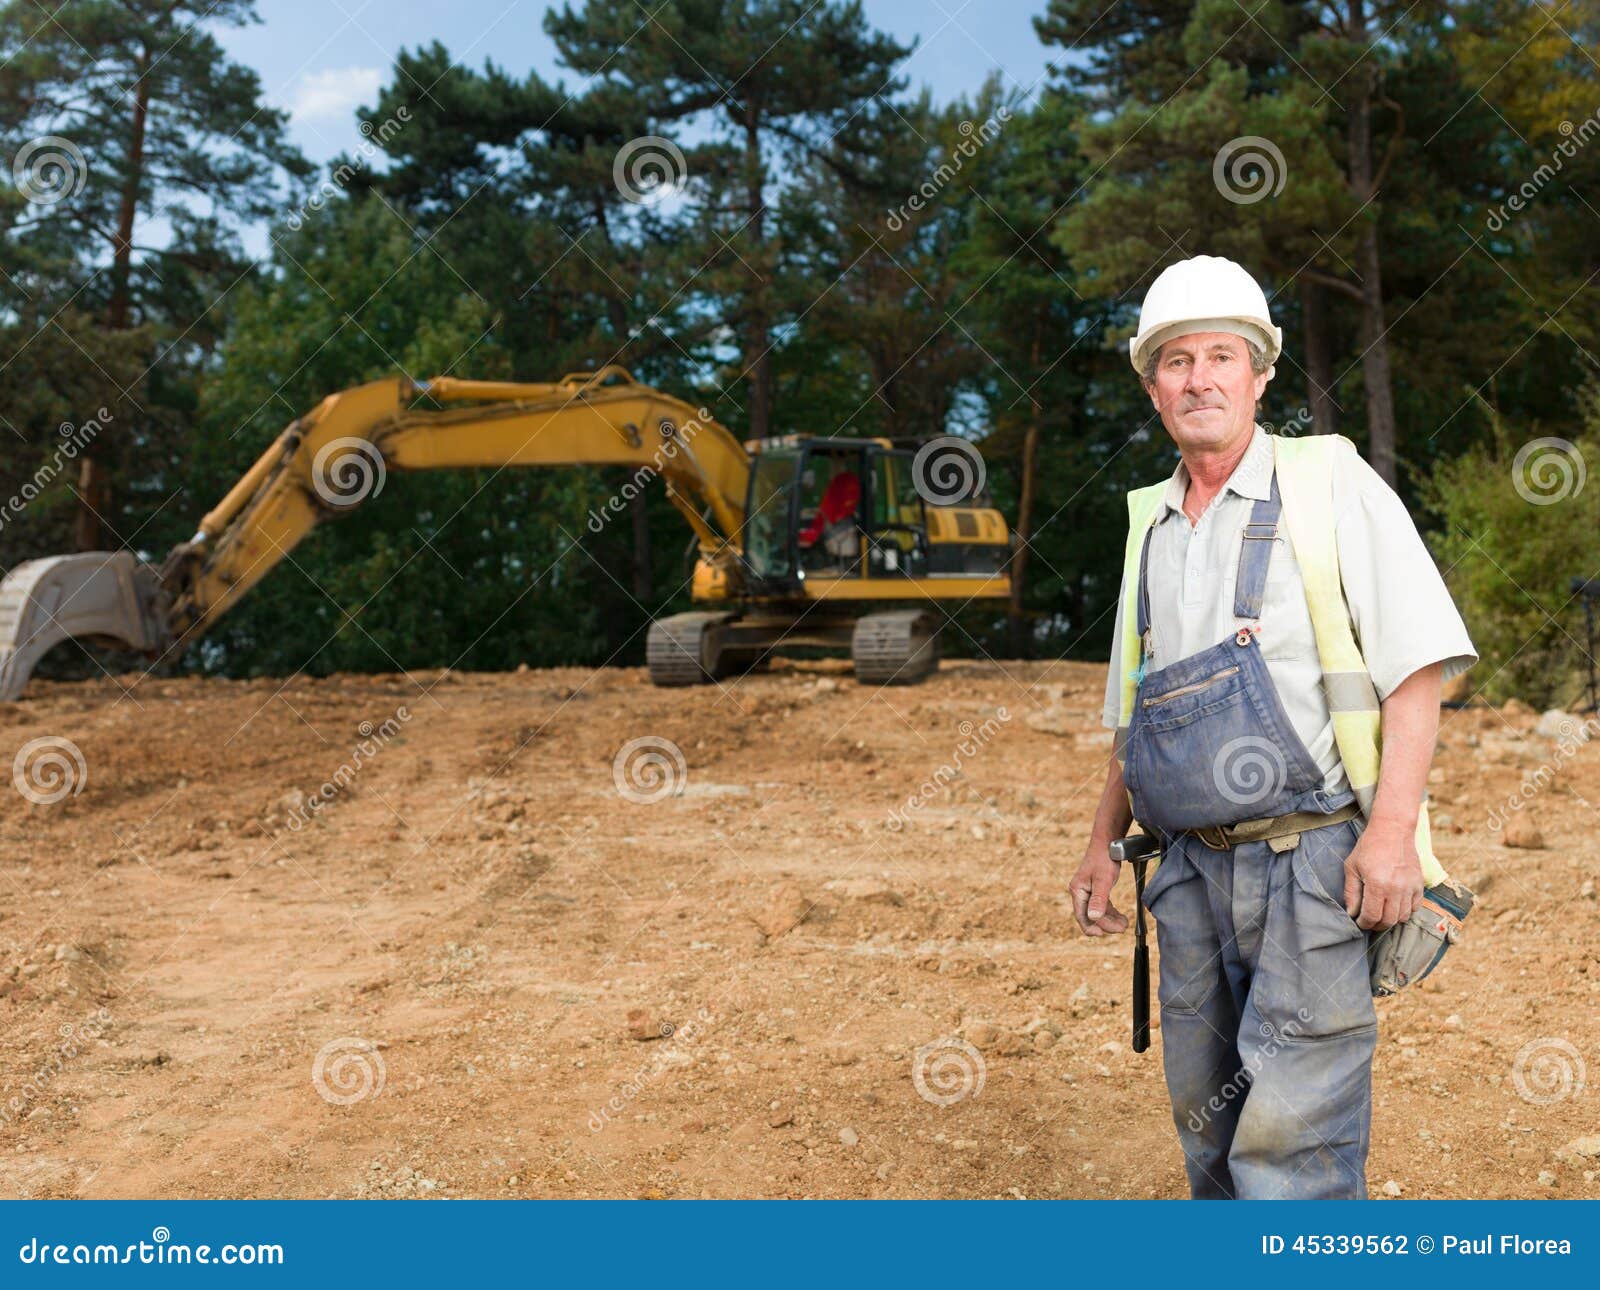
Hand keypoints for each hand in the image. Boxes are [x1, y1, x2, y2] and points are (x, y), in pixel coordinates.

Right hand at [1070, 845, 1129, 936]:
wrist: (1109, 843)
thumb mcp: (1103, 880)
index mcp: (1077, 891)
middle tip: (1122, 928)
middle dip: (1106, 925)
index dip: (1093, 927)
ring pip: (1098, 913)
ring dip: (1110, 920)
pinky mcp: (1097, 890)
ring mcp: (1088, 892)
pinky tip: (1122, 918)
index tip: (1105, 934)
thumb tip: (1094, 918)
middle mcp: (1080, 893)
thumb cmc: (1104, 859)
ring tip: (1124, 925)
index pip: (1082, 916)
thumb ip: (1099, 900)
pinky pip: (1103, 907)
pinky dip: (1112, 913)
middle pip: (1090, 917)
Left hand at [1343, 817, 1423, 931]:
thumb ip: (1351, 892)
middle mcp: (1396, 888)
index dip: (1364, 923)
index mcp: (1377, 884)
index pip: (1372, 916)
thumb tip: (1351, 913)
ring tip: (1381, 914)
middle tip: (1369, 921)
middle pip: (1388, 920)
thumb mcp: (1352, 867)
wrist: (1392, 830)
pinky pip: (1415, 907)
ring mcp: (1410, 887)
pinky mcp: (1419, 884)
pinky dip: (1406, 911)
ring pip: (1403, 917)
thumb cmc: (1369, 847)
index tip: (1359, 922)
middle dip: (1376, 925)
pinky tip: (1395, 905)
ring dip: (1391, 919)